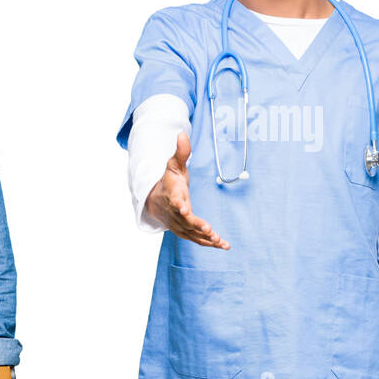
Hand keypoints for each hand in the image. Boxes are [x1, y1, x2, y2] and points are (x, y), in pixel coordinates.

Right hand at [144, 132, 229, 248]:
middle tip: (209, 230)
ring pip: (192, 233)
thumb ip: (181, 152)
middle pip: (185, 221)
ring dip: (206, 238)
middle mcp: (175, 212)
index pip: (174, 201)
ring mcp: (179, 224)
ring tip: (220, 241)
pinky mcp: (185, 231)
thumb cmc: (168, 180)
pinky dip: (209, 243)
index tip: (184, 208)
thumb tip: (182, 133)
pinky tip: (224, 245)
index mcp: (172, 195)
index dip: (179, 205)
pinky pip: (197, 239)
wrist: (155, 200)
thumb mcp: (174, 165)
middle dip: (196, 225)